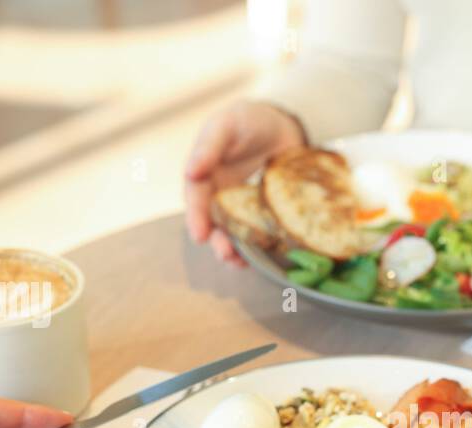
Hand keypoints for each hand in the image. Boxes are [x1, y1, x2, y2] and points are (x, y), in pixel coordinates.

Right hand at [184, 100, 305, 263]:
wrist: (281, 124)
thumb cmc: (248, 120)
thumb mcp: (226, 125)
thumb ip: (209, 147)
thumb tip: (191, 171)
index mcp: (204, 174)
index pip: (196, 199)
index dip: (197, 218)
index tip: (200, 235)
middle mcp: (219, 194)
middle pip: (214, 223)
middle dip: (218, 241)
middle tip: (225, 255)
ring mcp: (241, 206)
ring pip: (234, 232)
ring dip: (236, 249)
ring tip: (241, 263)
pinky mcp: (262, 212)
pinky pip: (259, 231)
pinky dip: (260, 245)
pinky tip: (266, 256)